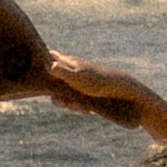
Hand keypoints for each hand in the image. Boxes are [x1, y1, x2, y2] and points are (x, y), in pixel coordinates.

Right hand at [40, 51, 161, 125]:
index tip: (43, 80)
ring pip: (66, 94)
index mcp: (69, 62)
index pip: (51, 57)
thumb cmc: (100, 82)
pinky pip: (77, 99)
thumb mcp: (77, 77)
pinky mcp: (88, 91)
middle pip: (54, 82)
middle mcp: (73, 70)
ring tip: (80, 107)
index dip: (43, 66)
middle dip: (58, 96)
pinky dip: (80, 105)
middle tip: (65, 102)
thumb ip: (61, 71)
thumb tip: (48, 65)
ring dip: (69, 103)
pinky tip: (86, 109)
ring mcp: (81, 81)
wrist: (124, 91)